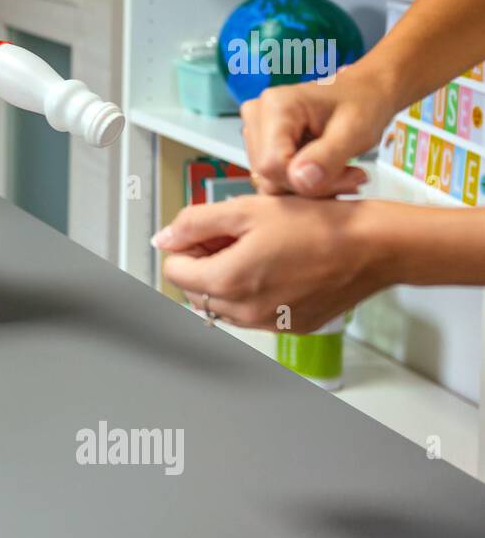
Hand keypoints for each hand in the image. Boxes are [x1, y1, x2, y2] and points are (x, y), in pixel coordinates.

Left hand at [154, 195, 396, 331]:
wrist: (374, 247)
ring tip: (258, 248)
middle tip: (233, 236)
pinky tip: (278, 266)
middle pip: (196, 290)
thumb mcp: (247, 210)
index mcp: (227, 282)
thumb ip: (196, 223)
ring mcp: (268, 323)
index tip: (206, 232)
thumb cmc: (319, 225)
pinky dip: (255, 292)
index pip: (174, 272)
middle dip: (205, 262)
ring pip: (223, 304)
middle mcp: (244, 311)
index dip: (186, 246)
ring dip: (228, 278)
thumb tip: (164, 238)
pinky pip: (254, 313)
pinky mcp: (291, 328)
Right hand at [240, 65, 394, 196]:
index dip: (306, 181)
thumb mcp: (356, 130)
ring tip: (342, 170)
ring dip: (309, 186)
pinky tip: (325, 170)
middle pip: (270, 175)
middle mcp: (258, 116)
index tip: (345, 177)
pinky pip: (274, 180)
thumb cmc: (363, 102)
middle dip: (312, 185)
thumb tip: (300, 181)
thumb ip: (327, 157)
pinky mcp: (261, 144)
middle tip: (350, 175)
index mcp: (276, 105)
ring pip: (271, 182)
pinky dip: (302, 183)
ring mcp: (256, 130)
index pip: (272, 165)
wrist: (364, 91)